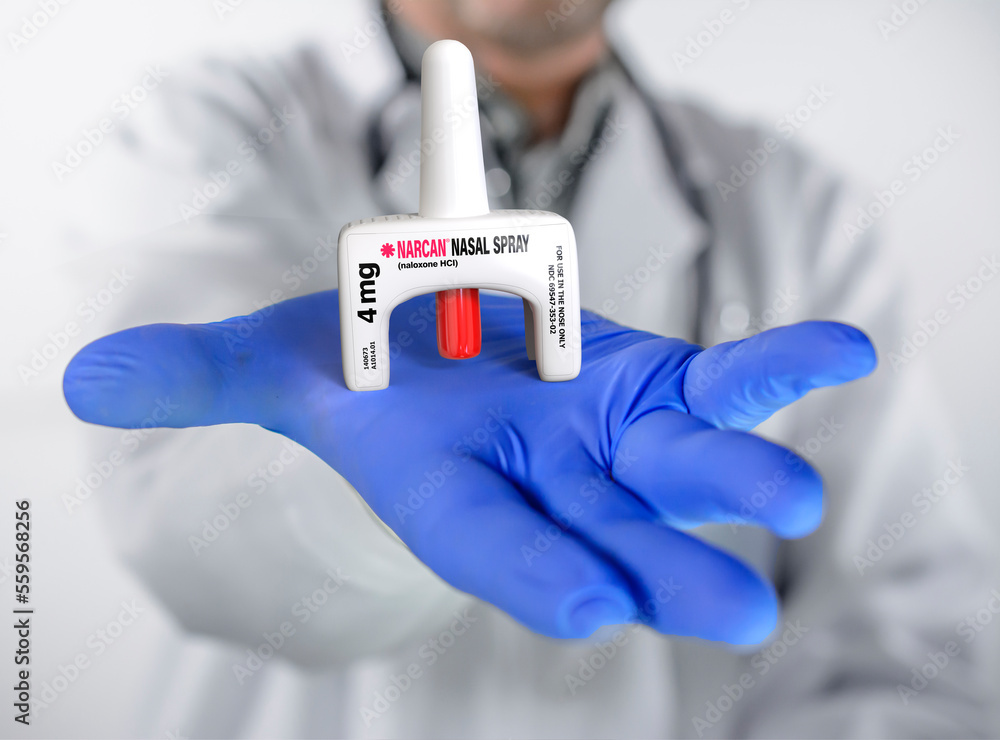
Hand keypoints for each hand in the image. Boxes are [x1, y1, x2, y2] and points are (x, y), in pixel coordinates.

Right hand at [63, 290, 874, 642]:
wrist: (438, 359)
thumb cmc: (362, 371)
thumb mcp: (282, 362)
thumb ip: (203, 375)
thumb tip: (85, 382)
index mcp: (452, 484)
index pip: (489, 539)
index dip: (529, 571)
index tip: (587, 612)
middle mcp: (540, 476)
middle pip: (605, 530)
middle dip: (662, 566)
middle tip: (735, 613)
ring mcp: (608, 432)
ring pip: (677, 466)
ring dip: (734, 478)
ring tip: (792, 501)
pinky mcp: (653, 383)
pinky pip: (726, 374)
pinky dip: (781, 366)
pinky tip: (841, 352)